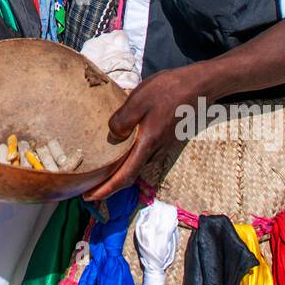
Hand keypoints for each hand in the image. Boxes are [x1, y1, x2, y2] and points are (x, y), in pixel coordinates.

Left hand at [84, 69, 192, 200]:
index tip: (88, 197)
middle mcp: (154, 151)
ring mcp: (160, 146)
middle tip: (87, 187)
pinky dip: (126, 160)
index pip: (124, 176)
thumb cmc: (167, 91)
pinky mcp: (162, 139)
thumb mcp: (139, 100)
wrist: (197, 87)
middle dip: (107, 185)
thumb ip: (123, 119)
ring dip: (116, 173)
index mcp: (147, 144)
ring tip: (98, 171)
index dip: (106, 190)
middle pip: (128, 176)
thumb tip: (112, 134)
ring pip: (135, 166)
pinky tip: (116, 150)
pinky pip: (140, 156)